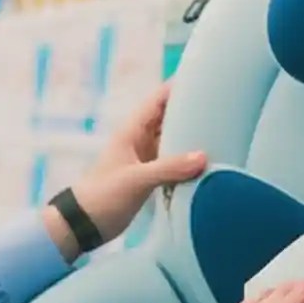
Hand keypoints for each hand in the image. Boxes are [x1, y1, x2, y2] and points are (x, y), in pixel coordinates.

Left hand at [43, 83, 205, 260]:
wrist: (82, 224)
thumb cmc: (103, 195)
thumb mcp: (136, 180)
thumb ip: (169, 167)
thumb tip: (204, 156)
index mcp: (132, 131)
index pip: (158, 100)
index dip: (177, 87)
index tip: (202, 78)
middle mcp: (139, 140)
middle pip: (168, 118)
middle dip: (190, 110)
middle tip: (221, 105)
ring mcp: (144, 158)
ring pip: (172, 139)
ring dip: (190, 136)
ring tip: (221, 130)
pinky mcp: (148, 177)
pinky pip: (172, 161)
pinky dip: (187, 159)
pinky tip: (206, 162)